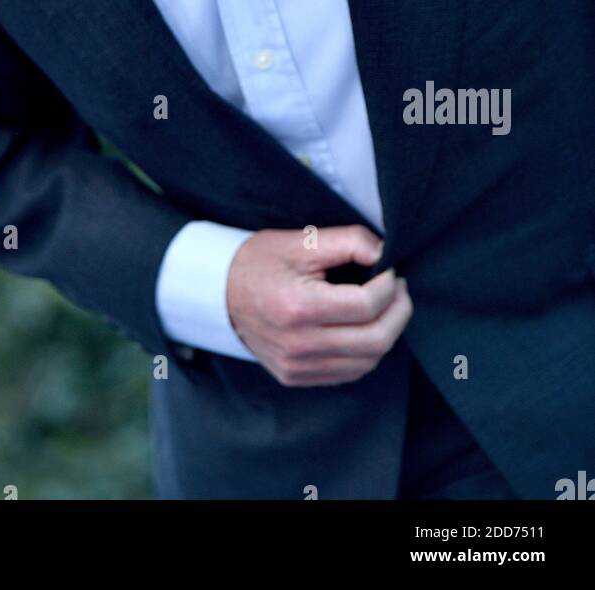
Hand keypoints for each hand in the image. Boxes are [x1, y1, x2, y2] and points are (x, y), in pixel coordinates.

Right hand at [225, 225, 411, 386]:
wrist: (219, 292)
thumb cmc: (260, 261)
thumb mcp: (301, 241)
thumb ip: (348, 241)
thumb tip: (386, 253)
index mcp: (298, 307)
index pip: (366, 305)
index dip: (390, 286)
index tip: (392, 270)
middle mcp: (298, 344)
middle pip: (375, 340)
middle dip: (399, 312)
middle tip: (399, 290)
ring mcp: (297, 366)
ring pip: (367, 362)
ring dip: (385, 333)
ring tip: (384, 306)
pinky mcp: (296, 377)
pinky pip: (348, 372)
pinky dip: (366, 352)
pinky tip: (362, 327)